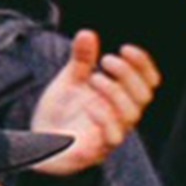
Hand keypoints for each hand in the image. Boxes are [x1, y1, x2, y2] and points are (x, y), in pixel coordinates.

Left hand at [27, 31, 160, 175]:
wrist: (37, 145)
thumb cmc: (59, 116)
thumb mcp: (69, 82)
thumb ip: (80, 60)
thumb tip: (87, 34)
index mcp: (120, 99)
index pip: (148, 82)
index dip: (143, 64)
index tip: (125, 48)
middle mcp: (121, 118)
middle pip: (144, 95)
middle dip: (128, 73)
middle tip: (106, 61)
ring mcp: (111, 134)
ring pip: (131, 114)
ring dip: (115, 90)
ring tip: (93, 78)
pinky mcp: (97, 150)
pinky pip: (112, 137)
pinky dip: (104, 116)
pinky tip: (89, 103)